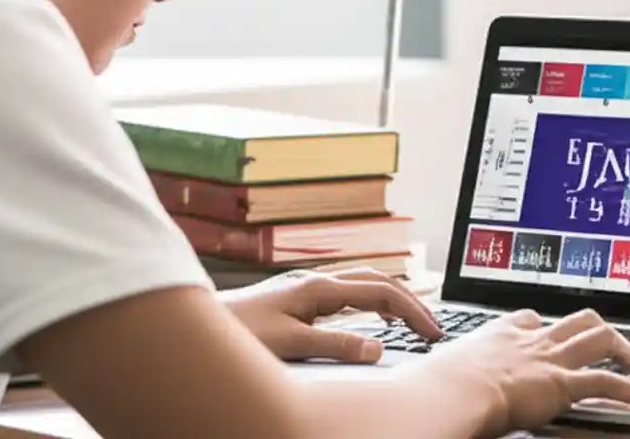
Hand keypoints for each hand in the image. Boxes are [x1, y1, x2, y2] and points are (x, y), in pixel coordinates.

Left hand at [220, 269, 441, 363]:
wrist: (196, 325)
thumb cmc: (236, 333)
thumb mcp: (288, 344)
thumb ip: (334, 346)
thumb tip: (378, 348)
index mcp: (319, 287)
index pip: (382, 292)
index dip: (413, 311)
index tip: (433, 333)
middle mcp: (317, 282)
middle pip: (379, 282)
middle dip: (411, 303)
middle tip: (433, 330)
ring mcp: (308, 289)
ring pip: (365, 285)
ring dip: (393, 301)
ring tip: (413, 323)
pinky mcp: (300, 299)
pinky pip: (349, 295)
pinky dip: (373, 304)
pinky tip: (373, 321)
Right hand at [413, 308, 629, 435]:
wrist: (450, 392)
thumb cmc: (435, 387)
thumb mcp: (438, 375)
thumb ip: (442, 379)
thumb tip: (419, 395)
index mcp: (499, 333)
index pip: (530, 318)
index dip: (544, 326)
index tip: (548, 334)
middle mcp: (530, 339)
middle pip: (577, 319)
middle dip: (599, 329)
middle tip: (613, 344)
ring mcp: (549, 358)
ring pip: (601, 337)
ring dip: (627, 352)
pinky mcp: (562, 382)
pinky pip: (608, 382)